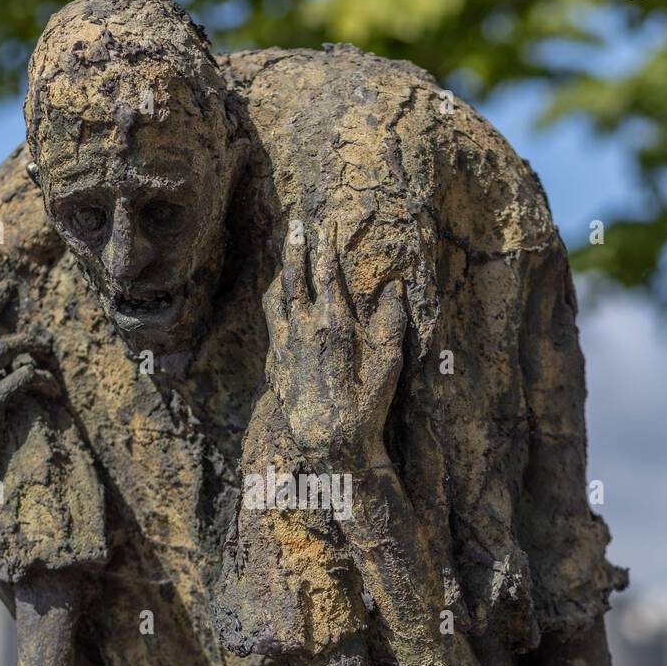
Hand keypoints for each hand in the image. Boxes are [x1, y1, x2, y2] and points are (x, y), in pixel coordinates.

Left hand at [263, 224, 405, 466]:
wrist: (329, 442)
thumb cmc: (366, 403)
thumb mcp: (389, 362)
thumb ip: (392, 321)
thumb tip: (395, 287)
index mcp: (332, 323)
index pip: (326, 272)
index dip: (327, 244)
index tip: (328, 223)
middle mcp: (303, 328)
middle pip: (292, 276)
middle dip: (295, 247)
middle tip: (296, 224)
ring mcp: (285, 345)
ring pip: (276, 298)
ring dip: (280, 274)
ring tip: (284, 259)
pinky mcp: (276, 362)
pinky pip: (271, 323)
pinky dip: (275, 303)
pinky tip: (279, 301)